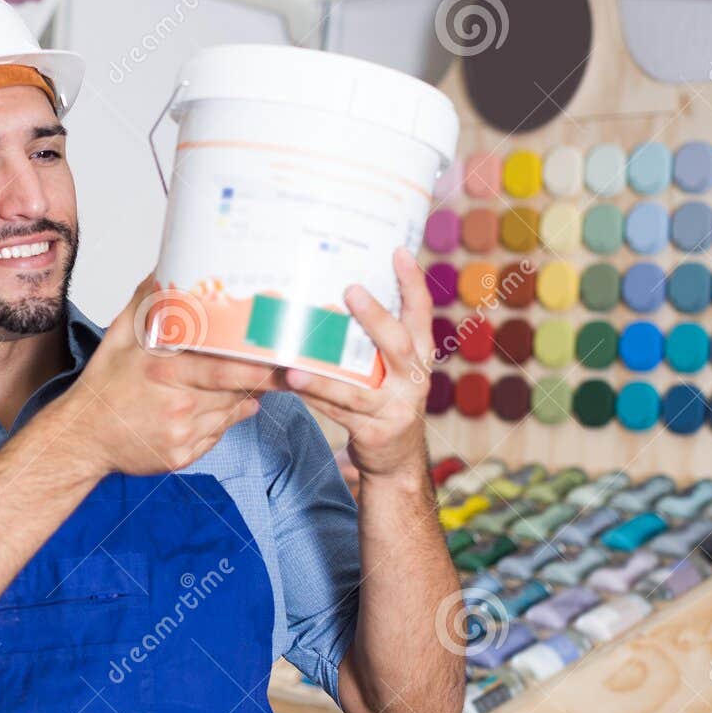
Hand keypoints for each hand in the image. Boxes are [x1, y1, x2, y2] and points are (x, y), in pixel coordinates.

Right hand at [53, 273, 289, 476]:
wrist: (82, 437)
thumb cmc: (103, 386)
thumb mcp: (118, 337)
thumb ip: (145, 303)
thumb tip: (166, 268)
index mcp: (163, 370)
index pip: (224, 365)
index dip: (258, 361)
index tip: (281, 351)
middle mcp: (176, 404)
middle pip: (235, 390)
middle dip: (266, 380)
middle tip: (290, 368)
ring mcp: (180, 434)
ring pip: (230, 412)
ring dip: (241, 397)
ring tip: (244, 382)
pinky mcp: (182, 456)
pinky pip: (216, 434)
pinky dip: (222, 420)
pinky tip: (210, 408)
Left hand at [285, 249, 432, 480]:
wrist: (397, 459)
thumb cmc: (385, 401)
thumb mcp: (392, 369)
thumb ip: (375, 341)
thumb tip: (334, 295)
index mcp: (419, 357)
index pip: (421, 314)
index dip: (412, 283)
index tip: (398, 252)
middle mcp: (413, 380)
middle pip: (398, 344)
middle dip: (374, 317)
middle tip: (350, 291)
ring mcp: (396, 408)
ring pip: (357, 390)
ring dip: (324, 379)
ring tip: (294, 367)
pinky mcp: (374, 432)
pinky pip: (338, 413)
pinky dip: (313, 399)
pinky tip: (290, 386)